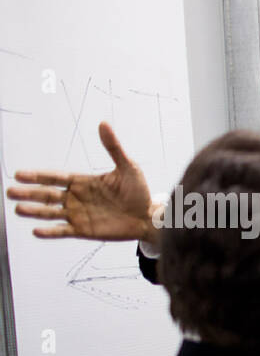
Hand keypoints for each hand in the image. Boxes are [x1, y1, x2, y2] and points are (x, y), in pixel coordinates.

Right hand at [7, 121, 157, 245]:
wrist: (149, 217)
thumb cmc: (139, 192)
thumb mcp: (127, 167)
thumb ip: (113, 147)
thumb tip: (104, 124)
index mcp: (83, 182)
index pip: (55, 177)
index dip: (38, 176)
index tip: (20, 174)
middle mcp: (76, 198)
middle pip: (47, 194)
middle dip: (29, 193)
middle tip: (10, 191)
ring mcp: (79, 215)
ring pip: (51, 213)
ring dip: (34, 211)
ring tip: (18, 209)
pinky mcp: (85, 230)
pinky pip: (63, 231)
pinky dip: (50, 232)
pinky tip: (36, 230)